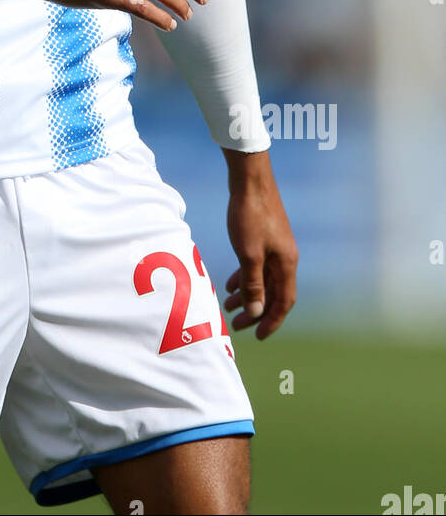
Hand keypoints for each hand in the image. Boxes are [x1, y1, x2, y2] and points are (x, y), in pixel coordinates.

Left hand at [223, 150, 297, 338]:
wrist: (250, 179)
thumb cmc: (249, 215)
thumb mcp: (248, 254)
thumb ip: (253, 284)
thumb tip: (256, 312)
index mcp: (286, 263)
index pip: (284, 301)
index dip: (272, 321)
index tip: (258, 336)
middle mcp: (284, 257)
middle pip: (272, 292)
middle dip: (256, 311)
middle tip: (237, 326)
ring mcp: (274, 246)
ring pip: (262, 279)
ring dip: (247, 295)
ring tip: (228, 308)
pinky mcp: (264, 236)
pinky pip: (256, 265)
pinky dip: (244, 277)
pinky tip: (230, 284)